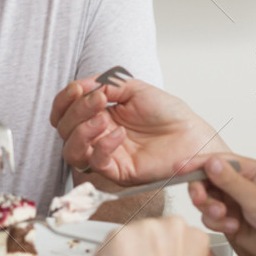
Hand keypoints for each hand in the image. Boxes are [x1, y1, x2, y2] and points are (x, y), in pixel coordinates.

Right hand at [50, 77, 221, 183]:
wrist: (191, 134)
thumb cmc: (168, 114)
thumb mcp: (134, 89)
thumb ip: (107, 84)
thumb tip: (82, 86)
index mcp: (99, 114)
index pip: (65, 110)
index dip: (65, 100)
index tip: (77, 89)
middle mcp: (98, 135)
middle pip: (64, 129)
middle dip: (76, 111)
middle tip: (98, 100)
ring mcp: (105, 154)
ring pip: (71, 150)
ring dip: (81, 131)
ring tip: (102, 118)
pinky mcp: (117, 171)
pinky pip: (96, 163)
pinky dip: (102, 147)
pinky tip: (118, 134)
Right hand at [187, 155, 255, 255]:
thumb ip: (230, 181)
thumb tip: (211, 162)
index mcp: (249, 171)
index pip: (217, 161)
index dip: (196, 164)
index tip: (179, 168)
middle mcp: (240, 185)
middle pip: (206, 181)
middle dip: (202, 192)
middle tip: (202, 200)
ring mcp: (234, 203)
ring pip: (206, 201)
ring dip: (211, 210)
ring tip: (226, 218)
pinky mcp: (230, 220)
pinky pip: (211, 218)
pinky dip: (217, 223)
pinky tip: (233, 227)